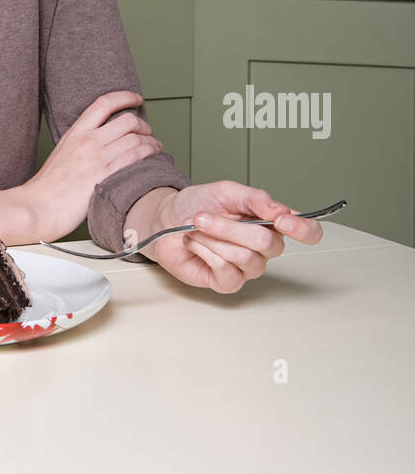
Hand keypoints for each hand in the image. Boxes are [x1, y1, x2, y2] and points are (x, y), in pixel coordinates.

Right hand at [24, 90, 163, 242]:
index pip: (104, 103)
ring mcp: (96, 158)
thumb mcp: (61, 154)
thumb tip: (98, 142)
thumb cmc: (47, 187)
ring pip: (135, 139)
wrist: (37, 206)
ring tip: (155, 148)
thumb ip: (79, 144)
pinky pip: (134, 158)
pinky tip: (152, 160)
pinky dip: (149, 155)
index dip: (124, 97)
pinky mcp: (104, 176)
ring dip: (151, 142)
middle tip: (148, 132)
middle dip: (144, 125)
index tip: (136, 99)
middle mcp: (88, 141)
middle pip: (127, 120)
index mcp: (75, 133)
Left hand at [133, 181, 323, 292]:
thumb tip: (282, 210)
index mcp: (270, 223)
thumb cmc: (197, 204)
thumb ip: (256, 198)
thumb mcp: (226, 191)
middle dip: (229, 228)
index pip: (307, 231)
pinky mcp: (226, 282)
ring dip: (213, 238)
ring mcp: (247, 267)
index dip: (303, 229)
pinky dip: (204, 252)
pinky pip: (226, 271)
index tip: (282, 219)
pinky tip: (194, 243)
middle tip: (203, 216)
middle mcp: (263, 248)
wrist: (166, 219)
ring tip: (195, 227)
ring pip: (244, 257)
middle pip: (268, 244)